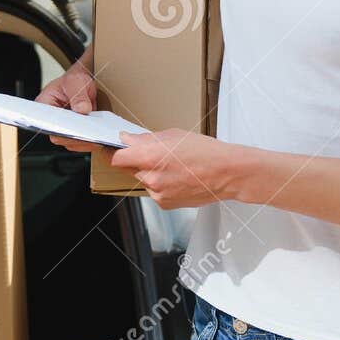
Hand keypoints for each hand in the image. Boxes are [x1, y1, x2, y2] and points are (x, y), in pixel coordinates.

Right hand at [37, 58, 98, 152]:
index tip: (74, 129)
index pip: (48, 123)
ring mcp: (64, 129)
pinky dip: (92, 141)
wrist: (82, 84)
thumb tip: (82, 110)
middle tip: (92, 134)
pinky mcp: (75, 134)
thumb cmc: (74, 80)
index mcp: (44, 106)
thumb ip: (78, 95)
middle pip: (60, 137)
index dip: (60, 129)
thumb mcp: (76, 82)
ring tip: (100, 136)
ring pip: (72, 143)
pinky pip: (82, 143)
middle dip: (76, 137)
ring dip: (86, 141)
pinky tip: (102, 135)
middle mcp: (52, 121)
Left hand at [108, 129, 240, 208]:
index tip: (111, 150)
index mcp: (151, 156)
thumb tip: (128, 139)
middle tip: (154, 154)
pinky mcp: (164, 203)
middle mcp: (151, 177)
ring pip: (142, 180)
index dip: (112, 153)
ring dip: (150, 173)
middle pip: (129, 169)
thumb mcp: (174, 135)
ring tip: (173, 166)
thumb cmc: (206, 152)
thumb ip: (146, 139)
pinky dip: (160, 184)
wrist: (227, 174)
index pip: (117, 158)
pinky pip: (154, 191)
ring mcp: (157, 193)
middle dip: (136, 161)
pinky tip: (177, 177)